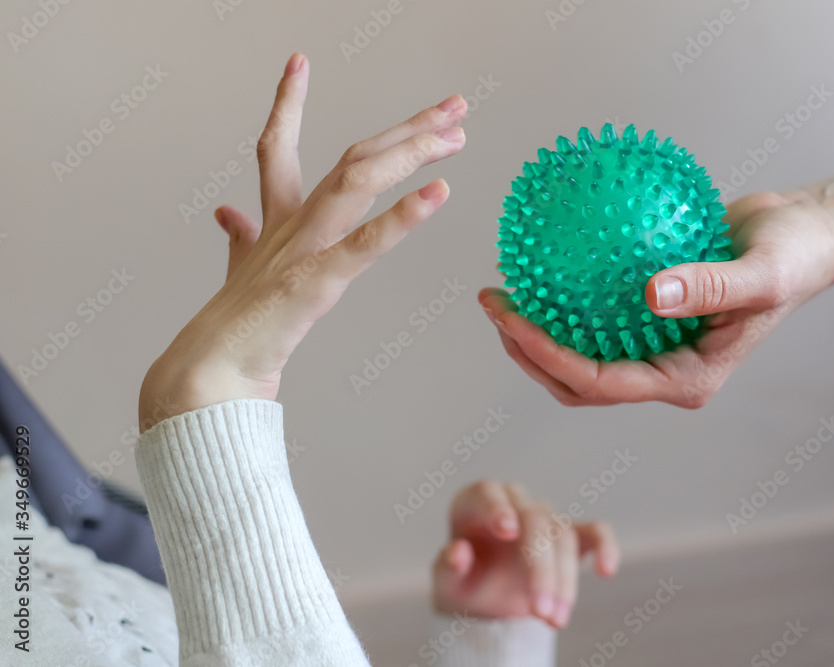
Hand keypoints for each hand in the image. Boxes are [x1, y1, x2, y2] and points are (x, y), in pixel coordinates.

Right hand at [139, 53, 467, 430]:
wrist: (211, 372)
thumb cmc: (237, 324)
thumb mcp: (241, 269)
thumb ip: (240, 238)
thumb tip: (225, 214)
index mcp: (277, 220)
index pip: (276, 146)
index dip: (287, 102)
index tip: (298, 63)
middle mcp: (293, 222)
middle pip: (352, 157)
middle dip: (406, 128)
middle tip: (453, 107)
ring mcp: (304, 248)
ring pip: (358, 180)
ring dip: (410, 151)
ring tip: (454, 135)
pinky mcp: (317, 282)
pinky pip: (364, 243)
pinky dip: (403, 216)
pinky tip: (438, 191)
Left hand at [433, 480, 617, 628]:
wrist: (485, 601)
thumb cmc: (463, 583)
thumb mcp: (447, 584)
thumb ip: (448, 567)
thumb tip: (458, 552)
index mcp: (475, 503)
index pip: (488, 493)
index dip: (498, 508)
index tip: (508, 530)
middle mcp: (512, 502)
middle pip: (534, 521)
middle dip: (541, 569)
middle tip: (540, 611)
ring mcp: (544, 517)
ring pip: (562, 535)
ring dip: (563, 580)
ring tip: (554, 619)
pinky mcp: (571, 536)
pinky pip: (595, 532)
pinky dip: (605, 546)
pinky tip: (606, 569)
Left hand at [479, 191, 833, 407]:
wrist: (804, 235)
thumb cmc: (794, 257)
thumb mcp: (763, 273)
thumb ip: (710, 287)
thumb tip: (650, 297)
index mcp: (686, 378)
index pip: (602, 383)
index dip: (549, 357)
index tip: (512, 319)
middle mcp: (663, 370)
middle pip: (577, 382)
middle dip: (528, 352)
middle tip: (495, 305)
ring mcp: (654, 348)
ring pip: (578, 359)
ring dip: (535, 334)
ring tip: (504, 294)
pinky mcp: (647, 318)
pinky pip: (593, 322)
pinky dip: (562, 306)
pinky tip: (538, 271)